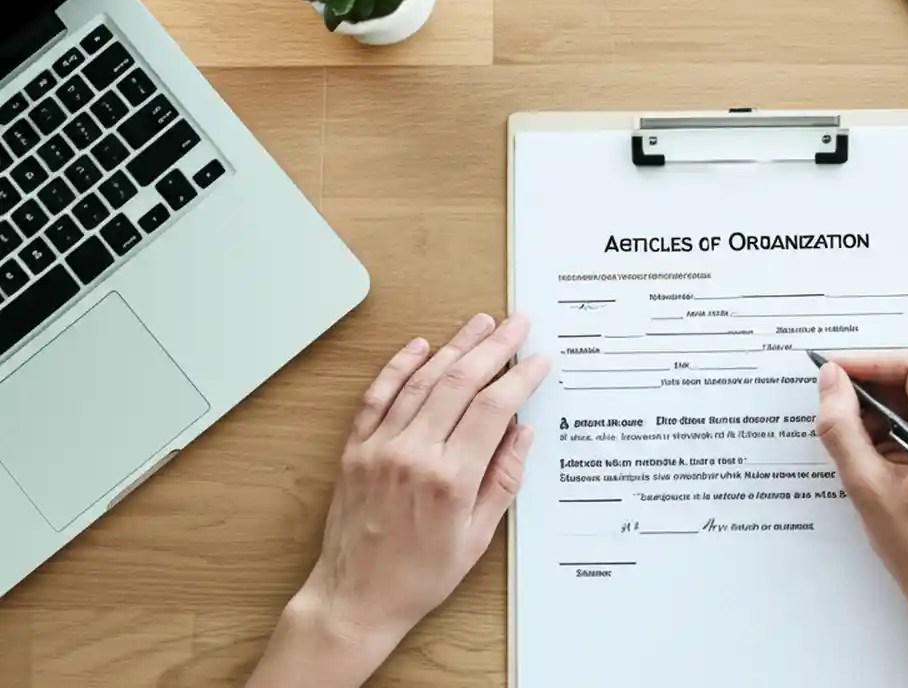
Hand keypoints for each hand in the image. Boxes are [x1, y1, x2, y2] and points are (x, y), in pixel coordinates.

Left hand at [248, 314, 549, 687]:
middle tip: (516, 323)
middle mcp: (413, 454)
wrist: (355, 598)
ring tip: (479, 324)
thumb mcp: (477, 537)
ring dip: (453, 347)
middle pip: (460, 382)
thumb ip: (502, 480)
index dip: (520, 377)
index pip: (494, 409)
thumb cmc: (419, 576)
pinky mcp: (355, 449)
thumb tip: (523, 433)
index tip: (539, 359)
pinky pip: (378, 396)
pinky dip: (399, 367)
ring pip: (422, 381)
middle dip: (493, 347)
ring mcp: (380, 447)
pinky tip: (420, 347)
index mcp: (450, 479)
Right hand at [814, 348, 907, 609]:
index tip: (834, 371)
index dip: (872, 361)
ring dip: (889, 405)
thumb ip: (842, 427)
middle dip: (876, 384)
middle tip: (837, 404)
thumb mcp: (866, 485)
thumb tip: (830, 379)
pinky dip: (905, 420)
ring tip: (858, 436)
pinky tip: (881, 447)